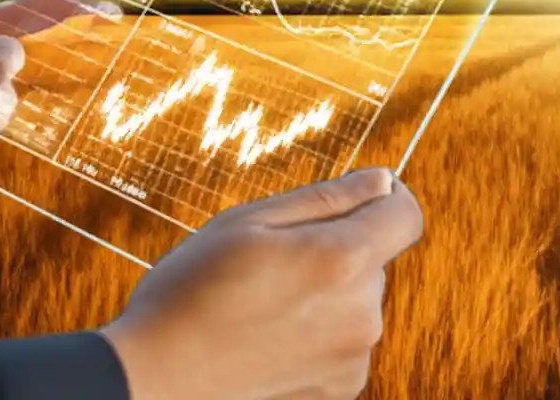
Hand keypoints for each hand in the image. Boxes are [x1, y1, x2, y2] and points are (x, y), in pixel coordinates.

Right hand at [101, 168, 423, 399]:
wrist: (153, 382)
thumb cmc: (191, 292)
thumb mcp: (250, 222)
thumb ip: (329, 198)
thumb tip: (384, 180)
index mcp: (343, 260)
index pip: (406, 215)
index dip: (389, 198)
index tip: (364, 196)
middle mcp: (363, 313)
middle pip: (373, 260)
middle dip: (338, 249)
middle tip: (271, 262)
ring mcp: (355, 358)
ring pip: (356, 302)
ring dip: (326, 294)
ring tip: (260, 306)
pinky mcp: (342, 389)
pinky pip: (343, 341)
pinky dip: (318, 333)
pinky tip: (266, 339)